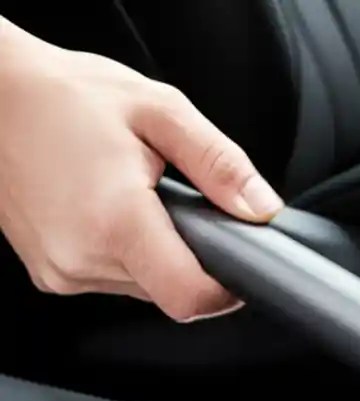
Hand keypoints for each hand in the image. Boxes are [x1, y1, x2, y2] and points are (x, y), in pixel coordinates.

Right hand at [0, 20, 282, 320]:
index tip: (240, 261)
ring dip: (157, 253)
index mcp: (114, 220)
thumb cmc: (65, 95)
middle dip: (191, 255)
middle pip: (171, 291)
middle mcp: (81, 256)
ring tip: (136, 198)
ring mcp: (59, 270)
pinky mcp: (48, 274)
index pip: (189, 298)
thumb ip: (220, 164)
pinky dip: (126, 252)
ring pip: (144, 287)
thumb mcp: (160, 111)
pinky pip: (112, 279)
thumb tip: (263, 208)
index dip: (228, 289)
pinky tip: (110, 209)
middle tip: (179, 202)